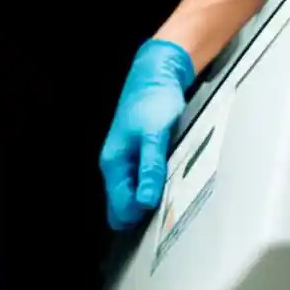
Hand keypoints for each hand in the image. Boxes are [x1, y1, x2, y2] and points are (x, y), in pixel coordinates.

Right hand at [99, 39, 194, 229]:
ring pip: (137, 193)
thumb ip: (150, 168)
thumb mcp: (154, 136)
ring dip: (154, 197)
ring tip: (176, 189)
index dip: (141, 214)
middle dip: (146, 212)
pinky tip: (175, 179)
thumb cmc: (154, 101)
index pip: (120, 209)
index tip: (165, 207)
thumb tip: (145, 202)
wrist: (158, 74)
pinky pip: (147, 180)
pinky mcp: (143, 154)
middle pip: (125, 206)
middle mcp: (117, 166)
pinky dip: (159, 184)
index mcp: (113, 164)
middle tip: (173, 204)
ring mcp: (129, 160)